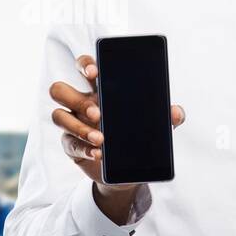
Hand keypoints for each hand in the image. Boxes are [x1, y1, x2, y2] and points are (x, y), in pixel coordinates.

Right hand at [49, 54, 185, 186]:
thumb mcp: (155, 126)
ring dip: (78, 127)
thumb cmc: (137, 136)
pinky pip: (69, 143)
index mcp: (100, 89)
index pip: (85, 67)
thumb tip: (176, 112)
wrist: (128, 170)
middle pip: (60, 90)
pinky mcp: (71, 145)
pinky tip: (98, 154)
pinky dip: (84, 148)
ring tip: (101, 139)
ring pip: (58, 116)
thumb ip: (167, 117)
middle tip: (98, 113)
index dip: (85, 65)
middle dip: (77, 99)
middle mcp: (81, 103)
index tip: (94, 72)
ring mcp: (73, 123)